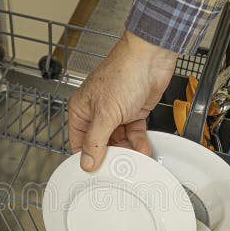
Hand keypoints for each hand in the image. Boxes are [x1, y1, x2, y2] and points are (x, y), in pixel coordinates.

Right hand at [68, 31, 176, 170]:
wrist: (151, 58)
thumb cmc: (123, 72)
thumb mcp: (105, 113)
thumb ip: (95, 141)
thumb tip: (87, 162)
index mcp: (81, 110)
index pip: (79, 142)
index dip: (86, 158)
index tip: (96, 172)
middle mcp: (97, 112)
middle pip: (100, 144)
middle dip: (111, 155)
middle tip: (119, 167)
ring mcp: (116, 112)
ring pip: (119, 140)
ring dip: (128, 150)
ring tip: (134, 158)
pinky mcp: (133, 111)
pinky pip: (133, 133)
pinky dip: (138, 142)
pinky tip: (142, 149)